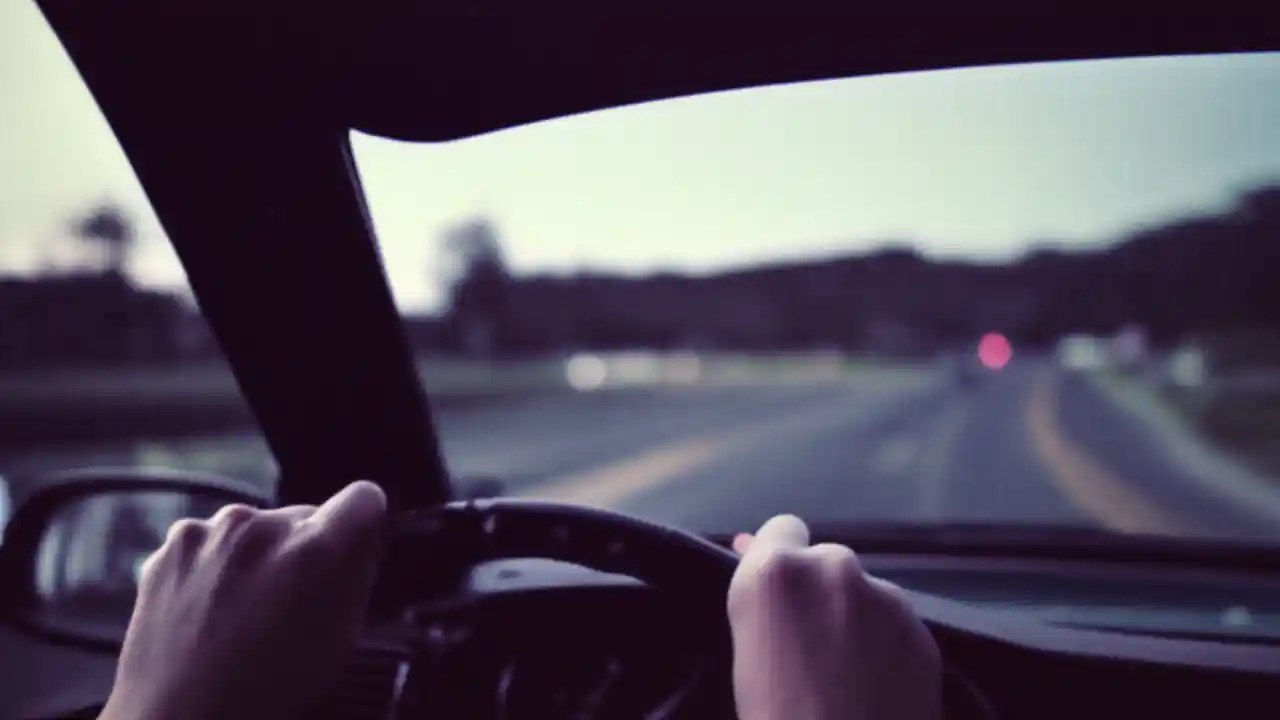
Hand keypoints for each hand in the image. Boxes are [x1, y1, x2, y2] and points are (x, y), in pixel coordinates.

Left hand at [99, 481, 387, 719]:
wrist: (181, 716)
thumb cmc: (265, 690)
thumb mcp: (341, 638)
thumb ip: (359, 575)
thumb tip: (366, 539)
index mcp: (314, 549)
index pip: (364, 498)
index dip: (365, 520)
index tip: (357, 538)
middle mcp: (262, 526)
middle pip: (305, 515)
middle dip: (305, 545)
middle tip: (291, 598)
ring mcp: (212, 531)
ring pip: (256, 526)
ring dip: (259, 553)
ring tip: (246, 609)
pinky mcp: (177, 543)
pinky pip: (213, 538)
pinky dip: (217, 563)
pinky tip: (213, 606)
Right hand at [727, 515, 941, 719]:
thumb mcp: (745, 653)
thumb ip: (759, 597)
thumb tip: (755, 546)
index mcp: (774, 573)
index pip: (782, 528)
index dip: (780, 561)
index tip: (779, 599)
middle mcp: (834, 567)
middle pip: (826, 561)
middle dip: (820, 592)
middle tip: (808, 649)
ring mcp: (886, 598)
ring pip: (865, 594)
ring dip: (856, 618)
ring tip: (846, 677)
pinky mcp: (923, 632)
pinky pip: (897, 626)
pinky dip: (887, 648)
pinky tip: (877, 690)